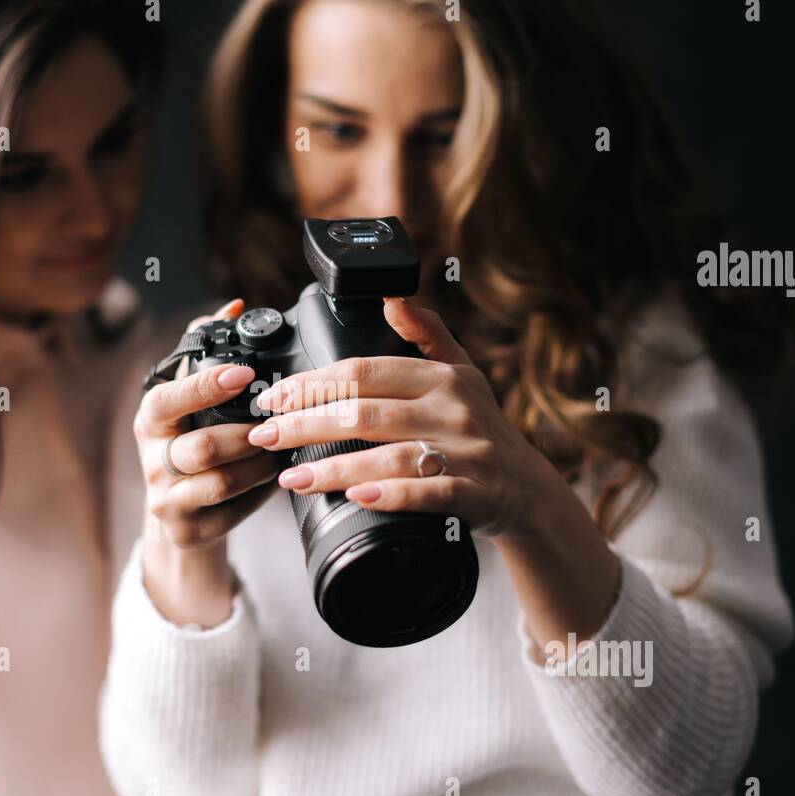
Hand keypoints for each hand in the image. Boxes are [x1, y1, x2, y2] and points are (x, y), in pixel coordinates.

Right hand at [133, 299, 279, 625]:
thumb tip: (235, 305)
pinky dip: (259, 494)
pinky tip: (272, 480)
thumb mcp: (188, 399)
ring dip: (259, 465)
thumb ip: (206, 348)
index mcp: (150, 420)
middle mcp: (151, 459)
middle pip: (204, 447)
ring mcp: (166, 499)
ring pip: (221, 482)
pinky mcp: (187, 530)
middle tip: (277, 425)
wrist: (178, 511)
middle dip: (248, 435)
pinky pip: (232, 512)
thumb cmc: (190, 441)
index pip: (168, 399)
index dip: (205, 387)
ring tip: (279, 451)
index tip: (244, 374)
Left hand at [250, 296, 622, 643]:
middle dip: (307, 423)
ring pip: (390, 454)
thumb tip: (390, 297)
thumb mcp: (462, 373)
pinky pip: (428, 492)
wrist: (529, 489)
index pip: (363, 371)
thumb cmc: (482, 427)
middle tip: (265, 435)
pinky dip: (392, 494)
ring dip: (335, 468)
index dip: (312, 383)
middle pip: (366, 411)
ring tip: (291, 480)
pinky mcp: (475, 492)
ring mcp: (465, 451)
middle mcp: (453, 409)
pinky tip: (357, 498)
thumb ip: (427, 334)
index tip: (272, 396)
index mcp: (441, 376)